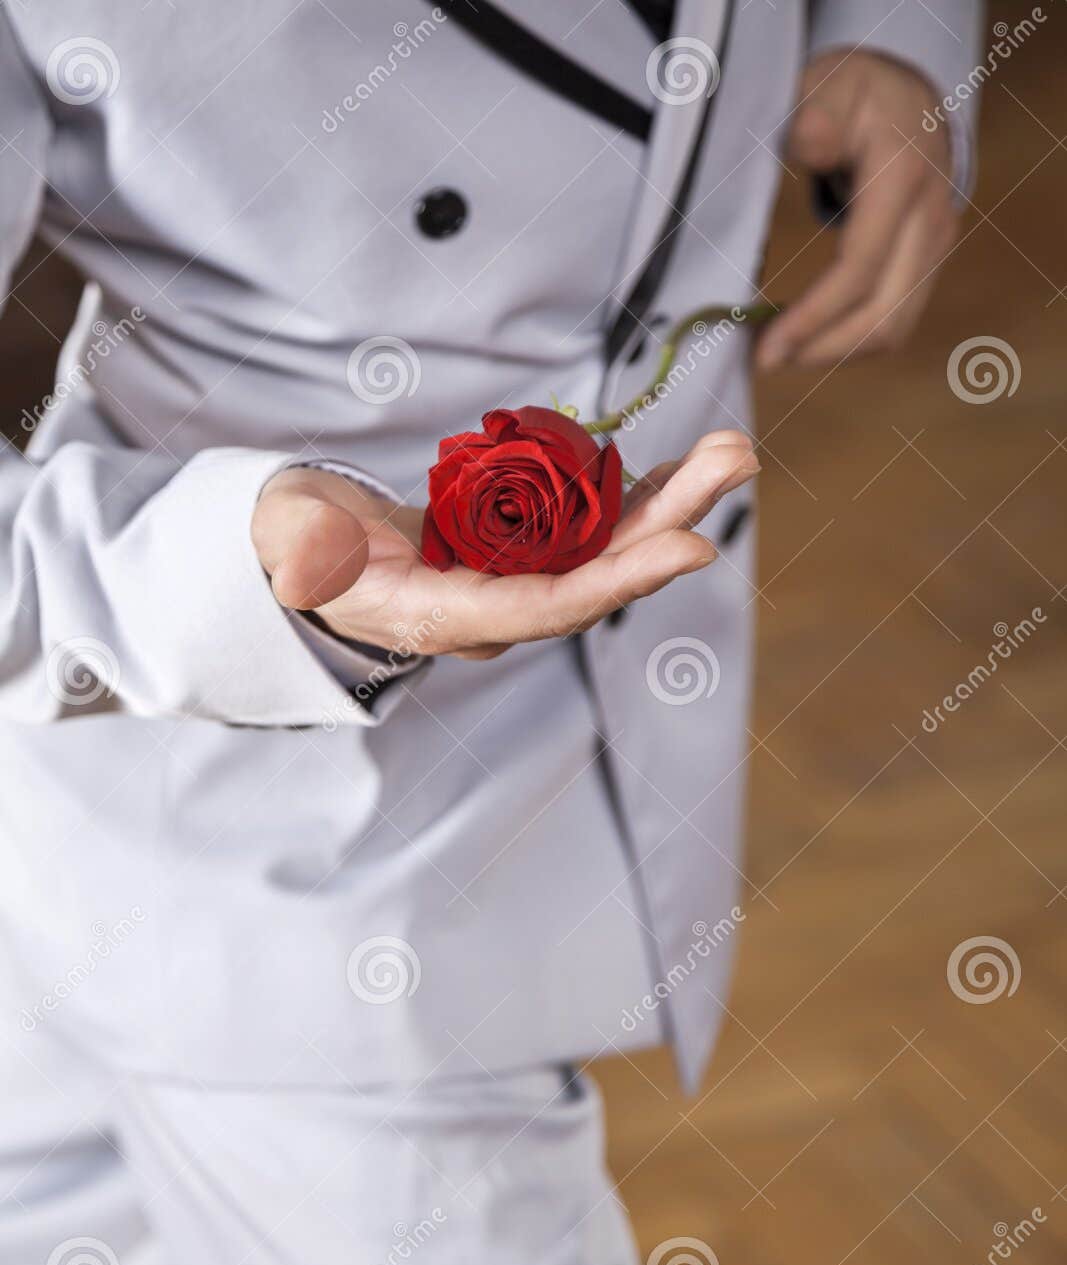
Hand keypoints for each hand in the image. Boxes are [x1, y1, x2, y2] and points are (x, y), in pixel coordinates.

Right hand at [254, 434, 758, 661]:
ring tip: (730, 450)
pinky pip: (589, 529)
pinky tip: (682, 465)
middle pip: (599, 573)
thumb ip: (306, 555)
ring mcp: (512, 584)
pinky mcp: (520, 555)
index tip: (693, 546)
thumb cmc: (294, 547)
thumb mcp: (292, 546)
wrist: (306, 556)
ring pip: (606, 548)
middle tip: (735, 461)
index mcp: (445, 619)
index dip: (621, 581)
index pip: (547, 609)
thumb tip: (311, 560)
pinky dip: (636, 494)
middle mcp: (496, 613)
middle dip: (671, 520)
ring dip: (670, 499)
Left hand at [758, 49, 959, 369]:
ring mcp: (937, 244)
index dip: (814, 315)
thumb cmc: (857, 94)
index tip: (767, 346)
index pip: (860, 267)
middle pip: (884, 314)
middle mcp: (931, 218)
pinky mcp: (930, 262)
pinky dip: (852, 340)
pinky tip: (812, 339)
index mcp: (902, 177)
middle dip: (822, 348)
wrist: (911, 96)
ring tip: (783, 353)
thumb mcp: (830, 85)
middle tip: (765, 359)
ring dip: (836, 353)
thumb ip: (817, 113)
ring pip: (894, 328)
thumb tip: (810, 140)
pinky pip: (896, 320)